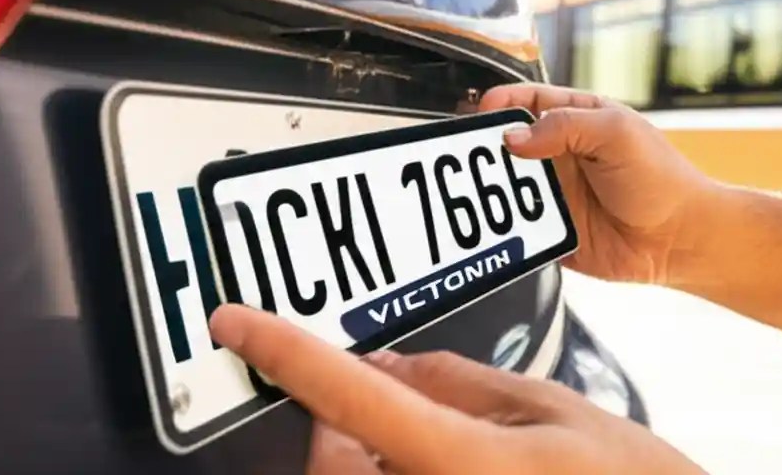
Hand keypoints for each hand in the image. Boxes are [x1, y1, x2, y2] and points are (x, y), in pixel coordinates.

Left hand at [209, 304, 704, 474]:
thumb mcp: (544, 408)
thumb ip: (452, 379)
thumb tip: (384, 362)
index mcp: (456, 463)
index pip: (343, 394)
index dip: (283, 350)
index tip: (237, 321)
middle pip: (330, 454)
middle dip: (337, 418)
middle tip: (380, 388)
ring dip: (361, 451)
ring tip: (429, 434)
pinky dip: (383, 468)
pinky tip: (435, 460)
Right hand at [478, 83, 716, 284]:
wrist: (681, 240)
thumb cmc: (662, 180)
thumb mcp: (616, 134)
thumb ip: (564, 126)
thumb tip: (514, 136)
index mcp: (579, 120)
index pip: (530, 100)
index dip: (504, 101)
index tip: (482, 111)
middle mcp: (563, 154)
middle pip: (510, 142)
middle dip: (488, 145)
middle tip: (471, 152)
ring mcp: (557, 192)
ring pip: (508, 184)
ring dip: (495, 187)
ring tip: (484, 190)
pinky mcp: (554, 228)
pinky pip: (520, 225)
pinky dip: (506, 224)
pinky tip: (502, 223)